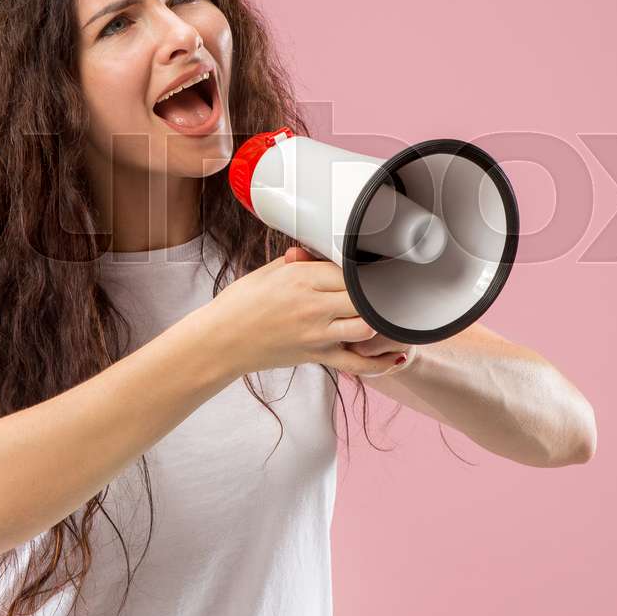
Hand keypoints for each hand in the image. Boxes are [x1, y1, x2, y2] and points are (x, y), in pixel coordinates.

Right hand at [192, 243, 403, 379]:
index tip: (371, 268)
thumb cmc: (239, 305)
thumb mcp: (268, 273)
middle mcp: (313, 305)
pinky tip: (395, 357)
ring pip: (366, 326)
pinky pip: (357, 363)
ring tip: (388, 313)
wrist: (221, 341)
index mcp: (301, 278)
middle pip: (363, 296)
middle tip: (387, 289)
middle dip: (377, 292)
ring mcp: (317, 333)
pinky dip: (378, 362)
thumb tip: (317, 252)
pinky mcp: (317, 356)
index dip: (363, 269)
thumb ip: (299, 263)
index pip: (348, 270)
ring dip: (380, 320)